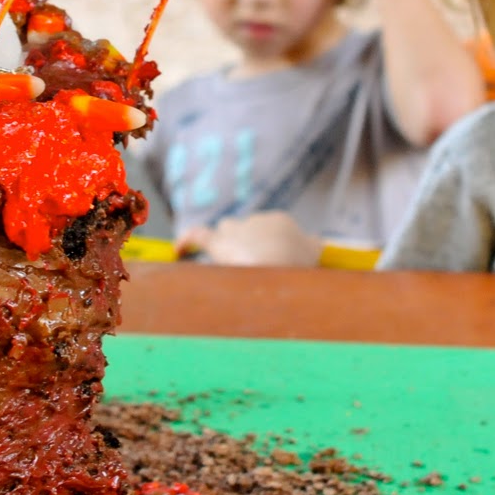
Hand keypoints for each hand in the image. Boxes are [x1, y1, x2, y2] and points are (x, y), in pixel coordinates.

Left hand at [175, 211, 323, 266]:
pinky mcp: (218, 243)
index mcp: (283, 222)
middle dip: (250, 250)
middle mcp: (258, 220)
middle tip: (255, 274)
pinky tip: (178, 250)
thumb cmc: (301, 270)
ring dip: (227, 247)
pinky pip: (197, 236)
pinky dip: (186, 242)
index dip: (272, 250)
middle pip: (249, 232)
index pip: (273, 231)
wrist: (282, 274)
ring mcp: (238, 230)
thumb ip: (312, 247)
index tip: (274, 267)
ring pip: (226, 233)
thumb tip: (314, 242)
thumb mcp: (316, 258)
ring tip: (231, 270)